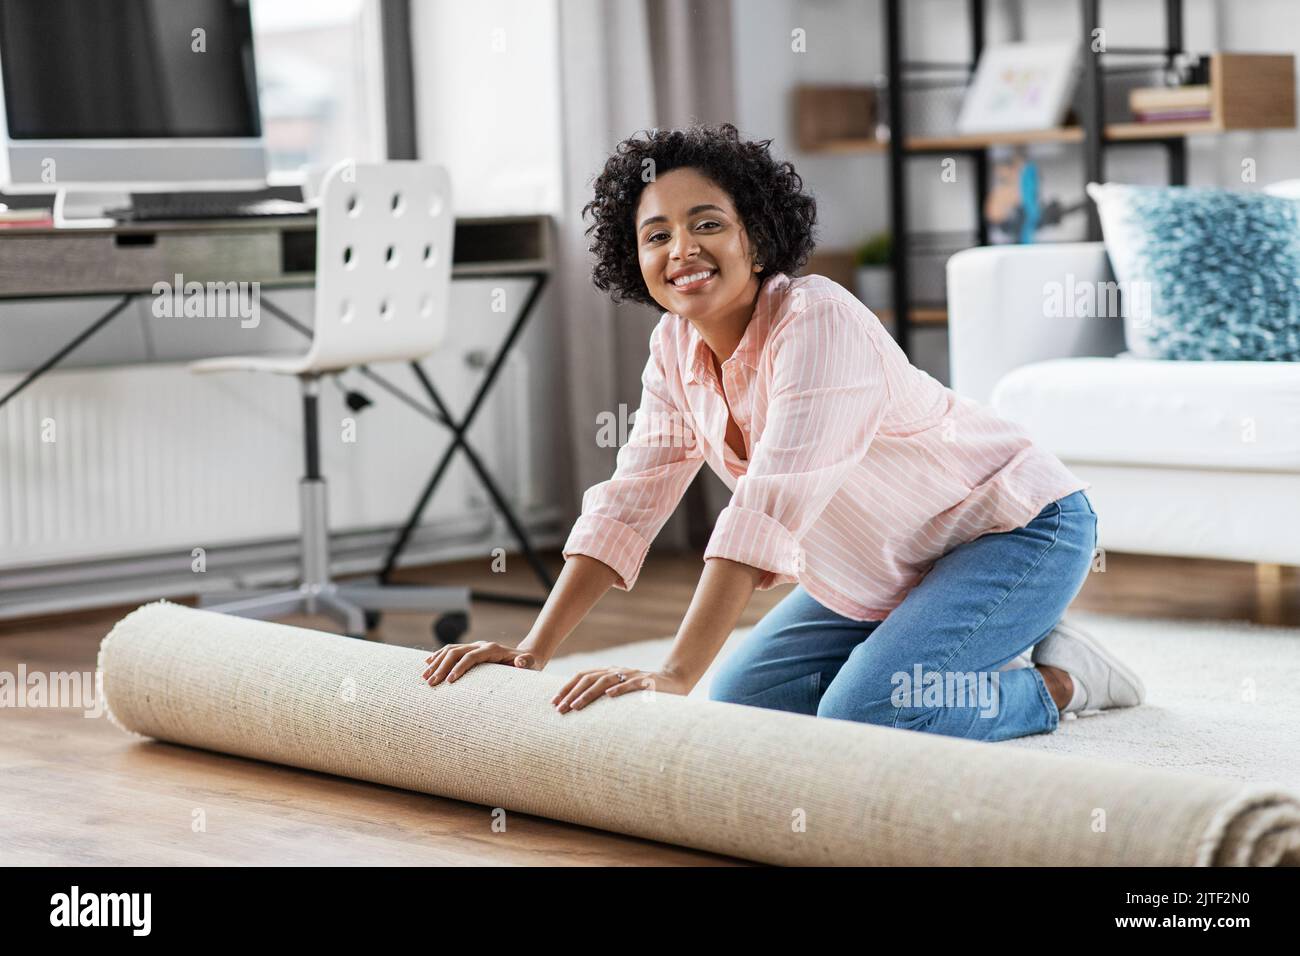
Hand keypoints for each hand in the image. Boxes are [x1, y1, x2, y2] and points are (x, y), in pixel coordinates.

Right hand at [422, 641, 543, 686]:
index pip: (471, 657)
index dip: (459, 667)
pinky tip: (428, 664)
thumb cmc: (529, 665)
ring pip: (450, 650)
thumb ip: (526, 663)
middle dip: (442, 667)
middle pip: (456, 652)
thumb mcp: (530, 664)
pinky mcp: (471, 651)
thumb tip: (520, 662)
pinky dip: (438, 656)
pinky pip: (451, 651)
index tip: (449, 681)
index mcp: (492, 649)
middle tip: (431, 684)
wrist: (527, 657)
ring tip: (425, 677)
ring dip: (437, 663)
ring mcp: (474, 647)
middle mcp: (480, 645)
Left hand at [552, 667, 690, 712]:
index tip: (553, 703)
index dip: (566, 687)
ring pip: (605, 681)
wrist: (676, 682)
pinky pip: (631, 684)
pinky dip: (619, 689)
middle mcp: (618, 671)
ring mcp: (632, 675)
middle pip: (589, 679)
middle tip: (559, 709)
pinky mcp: (647, 682)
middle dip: (571, 694)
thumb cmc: (644, 693)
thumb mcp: (622, 693)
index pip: (582, 676)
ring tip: (575, 706)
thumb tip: (579, 709)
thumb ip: (604, 696)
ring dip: (588, 694)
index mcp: (609, 672)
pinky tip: (609, 697)